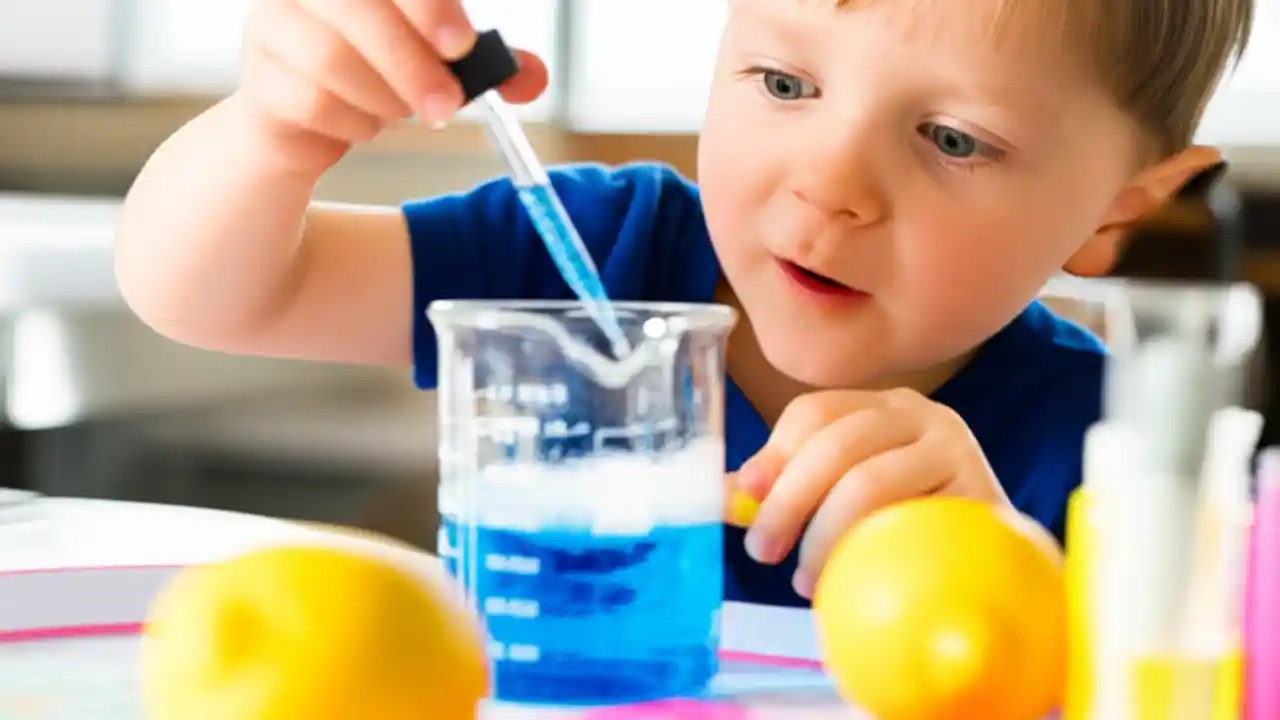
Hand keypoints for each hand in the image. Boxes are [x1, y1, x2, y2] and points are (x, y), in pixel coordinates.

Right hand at [236, 0, 548, 167]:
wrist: (302, 124)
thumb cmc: (376, 74)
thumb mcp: (439, 64)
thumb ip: (488, 66)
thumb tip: (532, 78)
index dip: (427, 4)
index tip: (460, 45)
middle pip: (355, 9)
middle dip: (410, 62)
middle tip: (448, 105)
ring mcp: (272, 25)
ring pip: (332, 61)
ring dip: (385, 99)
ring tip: (402, 111)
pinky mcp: (260, 79)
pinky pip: (314, 103)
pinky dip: (355, 125)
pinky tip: (365, 124)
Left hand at [727, 388, 1009, 598]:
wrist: (997, 568)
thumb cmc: (907, 529)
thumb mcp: (842, 501)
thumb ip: (785, 494)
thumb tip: (719, 495)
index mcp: (883, 407)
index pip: (815, 411)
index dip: (773, 452)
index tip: (746, 495)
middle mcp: (924, 416)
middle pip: (837, 442)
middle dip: (788, 499)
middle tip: (764, 551)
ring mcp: (958, 452)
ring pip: (868, 481)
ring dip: (823, 534)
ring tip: (805, 578)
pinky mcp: (981, 497)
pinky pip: (911, 521)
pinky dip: (870, 551)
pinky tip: (854, 578)